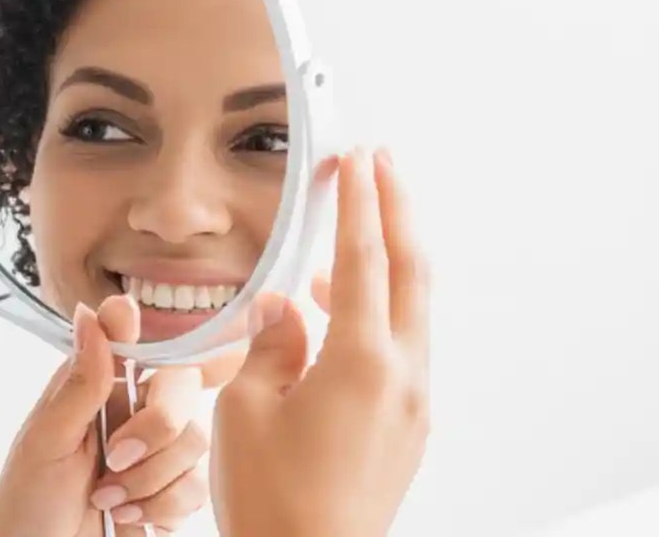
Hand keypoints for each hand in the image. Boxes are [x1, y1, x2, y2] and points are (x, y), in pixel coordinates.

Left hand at [0, 296, 209, 536]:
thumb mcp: (45, 442)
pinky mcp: (169, 493)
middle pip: (183, 390)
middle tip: (115, 461)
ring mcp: (153, 454)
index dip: (152, 342)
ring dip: (152, 480)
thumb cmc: (25, 507)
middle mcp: (129, 413)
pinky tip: (130, 521)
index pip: (140, 344)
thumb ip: (80, 383)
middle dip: (157, 430)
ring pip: (195, 441)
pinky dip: (164, 509)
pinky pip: (198, 487)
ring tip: (108, 502)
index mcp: (95, 389)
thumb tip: (91, 314)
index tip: (141, 358)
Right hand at [211, 147, 430, 536]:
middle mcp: (401, 376)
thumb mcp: (245, 407)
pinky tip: (332, 318)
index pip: (364, 259)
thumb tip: (280, 306)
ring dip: (385, 263)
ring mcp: (412, 403)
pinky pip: (400, 347)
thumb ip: (267, 343)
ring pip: (410, 309)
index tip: (358, 160)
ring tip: (345, 240)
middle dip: (397, 210)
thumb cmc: (273, 498)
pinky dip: (377, 313)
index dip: (360, 202)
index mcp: (360, 362)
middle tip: (383, 165)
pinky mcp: (407, 426)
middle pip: (410, 271)